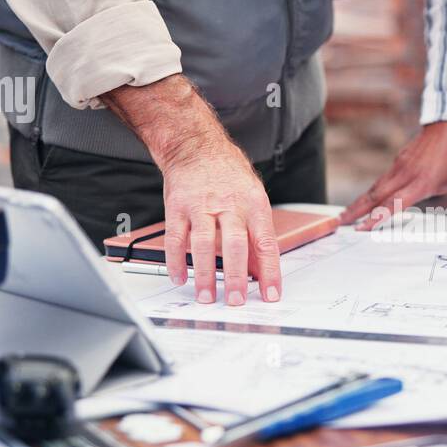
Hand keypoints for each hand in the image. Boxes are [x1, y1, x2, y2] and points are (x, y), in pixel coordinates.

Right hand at [103, 75, 280, 306]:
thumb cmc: (228, 174)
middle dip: (236, 276)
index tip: (271, 294)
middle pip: (235, 245)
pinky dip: (176, 260)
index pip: (266, 243)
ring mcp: (201, 205)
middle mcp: (229, 204)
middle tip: (236, 301)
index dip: (270, 271)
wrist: (196, 145)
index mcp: (254, 204)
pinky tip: (180, 277)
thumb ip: (256, 234)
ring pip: (203, 244)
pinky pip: (175, 238)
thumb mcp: (252, 198)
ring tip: (207, 296)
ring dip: (204, 274)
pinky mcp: (177, 206)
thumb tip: (262, 270)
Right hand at [339, 122, 446, 229]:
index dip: (376, 218)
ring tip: (344, 215)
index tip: (361, 228)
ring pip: (374, 188)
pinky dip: (369, 192)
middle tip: (340, 224)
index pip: (393, 205)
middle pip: (375, 197)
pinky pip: (380, 180)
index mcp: (421, 184)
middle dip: (356, 211)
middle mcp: (405, 176)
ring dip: (359, 202)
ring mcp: (399, 167)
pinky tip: (362, 201)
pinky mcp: (398, 162)